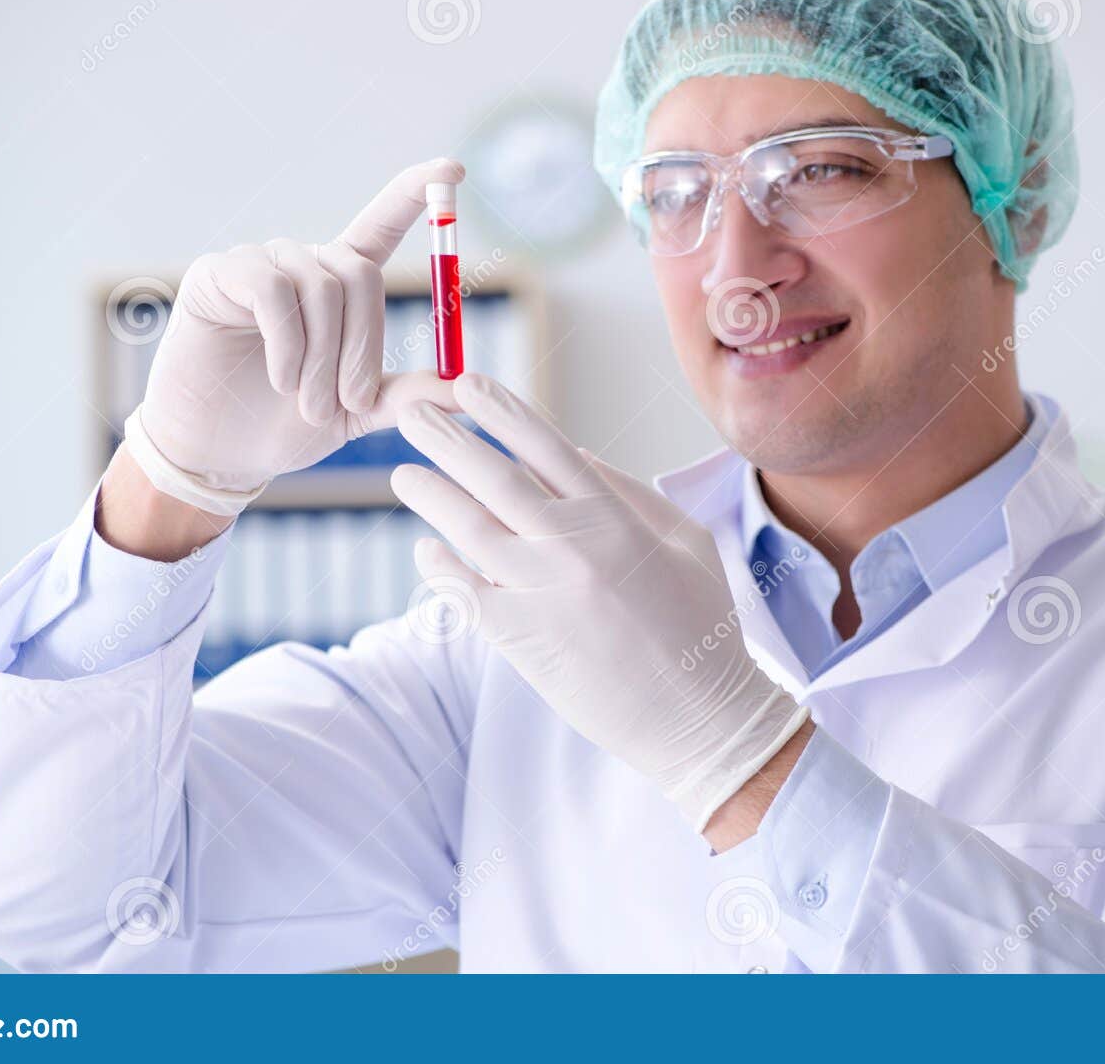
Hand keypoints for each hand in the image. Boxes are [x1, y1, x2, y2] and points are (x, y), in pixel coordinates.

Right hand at [127, 158, 464, 514]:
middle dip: (362, 345)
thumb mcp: (359, 411)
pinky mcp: (219, 272)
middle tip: (350, 402)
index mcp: (341, 285)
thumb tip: (469, 390)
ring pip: (319, 287)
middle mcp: (304, 263)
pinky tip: (281, 379)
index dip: (415, 192)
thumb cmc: (287, 426)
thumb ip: (409, 395)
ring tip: (308, 403)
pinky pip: (273, 290)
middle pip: (360, 273)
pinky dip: (287, 342)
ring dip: (323, 356)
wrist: (221, 452)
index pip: (382, 223)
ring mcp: (260, 262)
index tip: (454, 167)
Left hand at [389, 373, 808, 830]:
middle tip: (410, 413)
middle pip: (495, 477)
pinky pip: (465, 592)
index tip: (466, 385)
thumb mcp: (684, 541)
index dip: (500, 410)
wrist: (700, 719)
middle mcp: (575, 547)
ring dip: (430, 496)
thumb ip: (629, 492)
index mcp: (616, 517)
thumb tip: (573, 451)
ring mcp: (545, 593)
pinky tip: (425, 551)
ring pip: (469, 530)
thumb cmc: (701, 625)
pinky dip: (439, 568)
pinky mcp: (523, 640)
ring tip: (404, 475)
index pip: (545, 445)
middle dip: (446, 439)